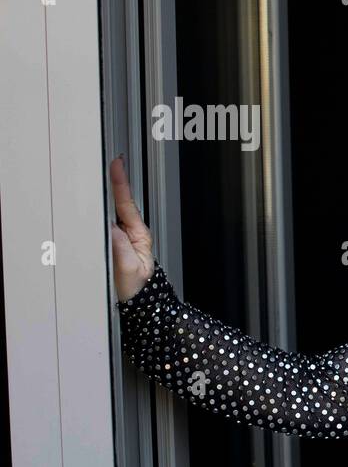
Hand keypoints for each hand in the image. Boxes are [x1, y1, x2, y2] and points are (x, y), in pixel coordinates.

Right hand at [109, 154, 154, 300]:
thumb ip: (121, 247)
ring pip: (108, 213)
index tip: (117, 165)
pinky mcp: (111, 242)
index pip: (127, 204)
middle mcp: (130, 232)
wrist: (138, 302)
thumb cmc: (136, 286)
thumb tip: (112, 227)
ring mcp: (120, 236)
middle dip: (112, 184)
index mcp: (138, 234)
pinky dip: (96, 215)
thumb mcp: (130, 267)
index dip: (121, 183)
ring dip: (103, 199)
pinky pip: (102, 224)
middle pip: (118, 203)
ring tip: (97, 181)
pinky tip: (91, 209)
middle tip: (106, 164)